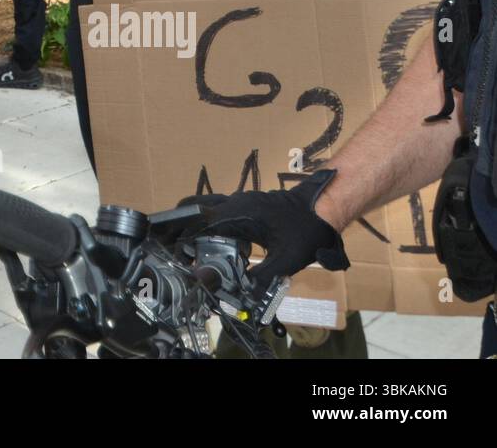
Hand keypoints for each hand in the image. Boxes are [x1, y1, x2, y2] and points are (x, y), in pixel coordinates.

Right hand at [188, 170, 348, 286]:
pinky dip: (211, 224)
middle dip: (182, 225)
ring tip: (190, 247)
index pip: (201, 220)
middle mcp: (235, 204)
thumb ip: (262, 276)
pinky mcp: (247, 205)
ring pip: (208, 208)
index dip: (185, 235)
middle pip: (197, 208)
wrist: (322, 209)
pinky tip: (217, 243)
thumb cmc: (305, 232)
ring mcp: (241, 202)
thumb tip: (244, 295)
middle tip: (175, 246)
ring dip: (196, 224)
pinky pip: (220, 211)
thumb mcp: (285, 260)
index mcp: (239, 213)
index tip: (177, 250)